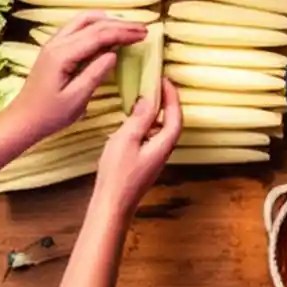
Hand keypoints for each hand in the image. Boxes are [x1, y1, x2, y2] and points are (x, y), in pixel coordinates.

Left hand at [7, 12, 147, 137]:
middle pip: (92, 23)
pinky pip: (77, 28)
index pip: (98, 35)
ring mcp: (54, 44)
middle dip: (120, 24)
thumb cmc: (50, 114)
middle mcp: (57, 43)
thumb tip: (114, 54)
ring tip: (128, 27)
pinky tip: (108, 32)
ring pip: (83, 20)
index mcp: (62, 55)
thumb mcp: (77, 99)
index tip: (144, 35)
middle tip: (143, 29)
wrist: (23, 120)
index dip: (123, 32)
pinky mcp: (54, 49)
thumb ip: (96, 74)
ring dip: (108, 21)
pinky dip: (96, 25)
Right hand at [90, 79, 181, 212]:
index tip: (164, 80)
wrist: (111, 205)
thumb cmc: (118, 174)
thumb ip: (140, 119)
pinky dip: (145, 126)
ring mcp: (154, 158)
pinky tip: (131, 123)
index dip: (172, 96)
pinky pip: (150, 138)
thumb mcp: (127, 140)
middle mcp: (164, 151)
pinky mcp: (145, 163)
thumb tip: (149, 100)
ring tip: (143, 100)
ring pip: (160, 130)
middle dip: (166, 102)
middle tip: (155, 86)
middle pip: (171, 122)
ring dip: (154, 114)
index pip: (175, 115)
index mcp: (164, 144)